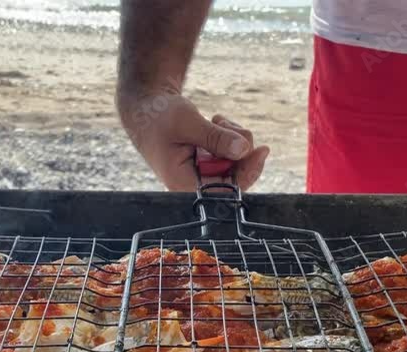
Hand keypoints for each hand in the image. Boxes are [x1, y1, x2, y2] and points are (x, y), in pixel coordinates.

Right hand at [118, 92, 269, 190]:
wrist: (145, 107)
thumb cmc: (158, 116)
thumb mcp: (187, 123)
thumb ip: (215, 138)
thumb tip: (244, 149)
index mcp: (182, 182)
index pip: (224, 190)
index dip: (246, 173)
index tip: (261, 150)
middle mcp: (193, 183)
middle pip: (234, 176)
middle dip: (238, 148)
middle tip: (226, 124)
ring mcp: (202, 173)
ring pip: (236, 162)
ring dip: (234, 138)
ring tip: (217, 120)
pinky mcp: (207, 162)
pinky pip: (231, 154)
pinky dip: (230, 136)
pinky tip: (216, 123)